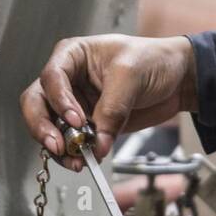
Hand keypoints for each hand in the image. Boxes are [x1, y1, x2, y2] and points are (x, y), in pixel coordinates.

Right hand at [20, 33, 198, 167]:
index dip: (59, 101)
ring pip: (51, 127)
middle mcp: (69, 80)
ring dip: (59, 146)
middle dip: (43, 127)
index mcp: (73, 55)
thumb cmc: (154, 60)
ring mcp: (76, 103)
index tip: (76, 119)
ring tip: (75, 160)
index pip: (52, 78)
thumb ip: (112, 110)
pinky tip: (84, 160)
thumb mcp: (131, 76)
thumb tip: (97, 143)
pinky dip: (75, 153)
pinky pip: (72, 141)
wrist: (178, 79)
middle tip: (58, 145)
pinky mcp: (89, 124)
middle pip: (37, 104)